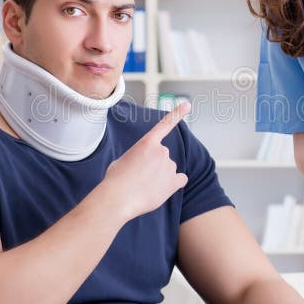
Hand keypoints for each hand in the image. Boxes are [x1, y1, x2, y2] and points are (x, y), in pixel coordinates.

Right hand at [102, 102, 189, 220]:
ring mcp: (169, 166)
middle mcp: (162, 151)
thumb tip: (145, 168)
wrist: (118, 198)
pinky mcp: (174, 182)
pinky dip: (174, 183)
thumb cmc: (115, 180)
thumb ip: (139, 157)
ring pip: (168, 169)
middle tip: (137, 177)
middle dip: (152, 165)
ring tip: (143, 186)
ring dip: (159, 176)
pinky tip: (163, 188)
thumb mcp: (123, 160)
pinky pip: (180, 179)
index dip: (177, 114)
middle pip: (161, 157)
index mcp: (147, 142)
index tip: (187, 105)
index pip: (165, 125)